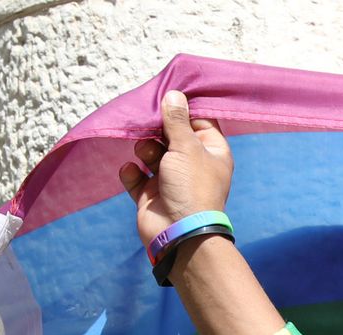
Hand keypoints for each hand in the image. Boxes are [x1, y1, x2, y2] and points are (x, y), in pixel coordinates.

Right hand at [118, 91, 232, 249]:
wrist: (179, 233)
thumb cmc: (191, 187)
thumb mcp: (187, 147)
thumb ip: (177, 121)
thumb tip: (175, 94)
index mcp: (211, 152)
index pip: (199, 121)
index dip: (183, 109)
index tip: (166, 96)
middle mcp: (192, 163)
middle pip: (170, 134)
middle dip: (157, 129)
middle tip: (150, 126)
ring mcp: (170, 178)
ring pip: (150, 152)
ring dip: (144, 148)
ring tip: (147, 154)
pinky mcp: (150, 193)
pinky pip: (135, 175)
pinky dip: (131, 172)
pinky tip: (132, 172)